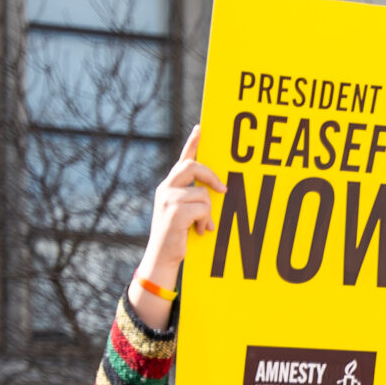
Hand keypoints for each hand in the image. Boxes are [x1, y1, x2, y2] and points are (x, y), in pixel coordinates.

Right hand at [138, 125, 219, 291]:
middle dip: (211, 176)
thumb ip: (194, 200)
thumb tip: (217, 193)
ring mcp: (168, 198)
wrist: (162, 256)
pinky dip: (205, 221)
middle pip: (192, 166)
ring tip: (202, 227)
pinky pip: (203, 208)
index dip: (192, 143)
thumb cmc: (178, 236)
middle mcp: (166, 188)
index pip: (183, 159)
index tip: (201, 128)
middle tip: (223, 190)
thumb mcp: (185, 214)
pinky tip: (199, 232)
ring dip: (208, 213)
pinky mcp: (173, 210)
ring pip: (203, 194)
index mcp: (170, 187)